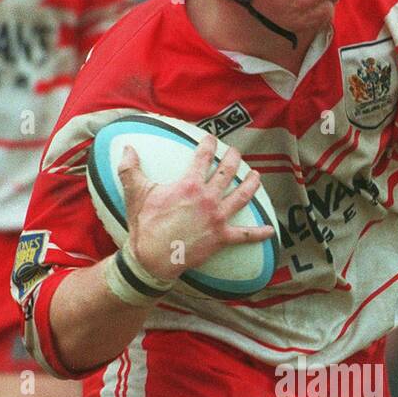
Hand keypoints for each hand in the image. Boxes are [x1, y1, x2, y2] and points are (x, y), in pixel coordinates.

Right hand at [117, 134, 274, 284]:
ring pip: (242, 196)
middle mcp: (208, 198)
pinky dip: (259, 233)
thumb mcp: (136, 193)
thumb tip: (126, 148)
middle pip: (227, 172)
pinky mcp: (222, 238)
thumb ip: (130, 168)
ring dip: (251, 184)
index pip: (203, 157)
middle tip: (236, 152)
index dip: (209, 144)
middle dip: (233, 158)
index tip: (212, 138)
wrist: (153, 258)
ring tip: (256, 175)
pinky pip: (245, 235)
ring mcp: (217, 218)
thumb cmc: (144, 226)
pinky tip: (271, 231)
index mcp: (189, 184)